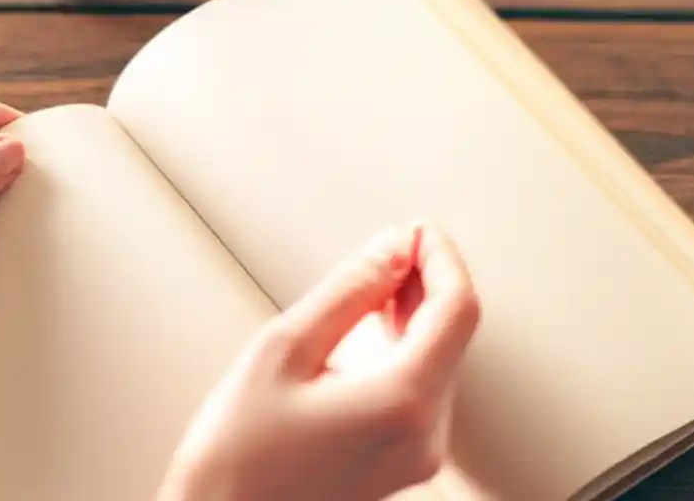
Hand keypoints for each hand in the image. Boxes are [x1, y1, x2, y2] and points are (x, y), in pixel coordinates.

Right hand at [158, 223, 479, 500]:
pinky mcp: (401, 462)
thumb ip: (348, 292)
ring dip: (416, 312)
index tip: (415, 230)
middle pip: (453, 334)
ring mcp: (416, 455)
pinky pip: (422, 388)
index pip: (457, 309)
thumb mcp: (284, 349)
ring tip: (376, 280)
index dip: (441, 257)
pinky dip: (405, 347)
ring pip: (439, 359)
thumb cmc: (236, 454)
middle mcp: (423, 435)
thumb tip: (391, 249)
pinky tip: (371, 328)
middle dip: (427, 280)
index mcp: (402, 402)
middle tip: (391, 244)